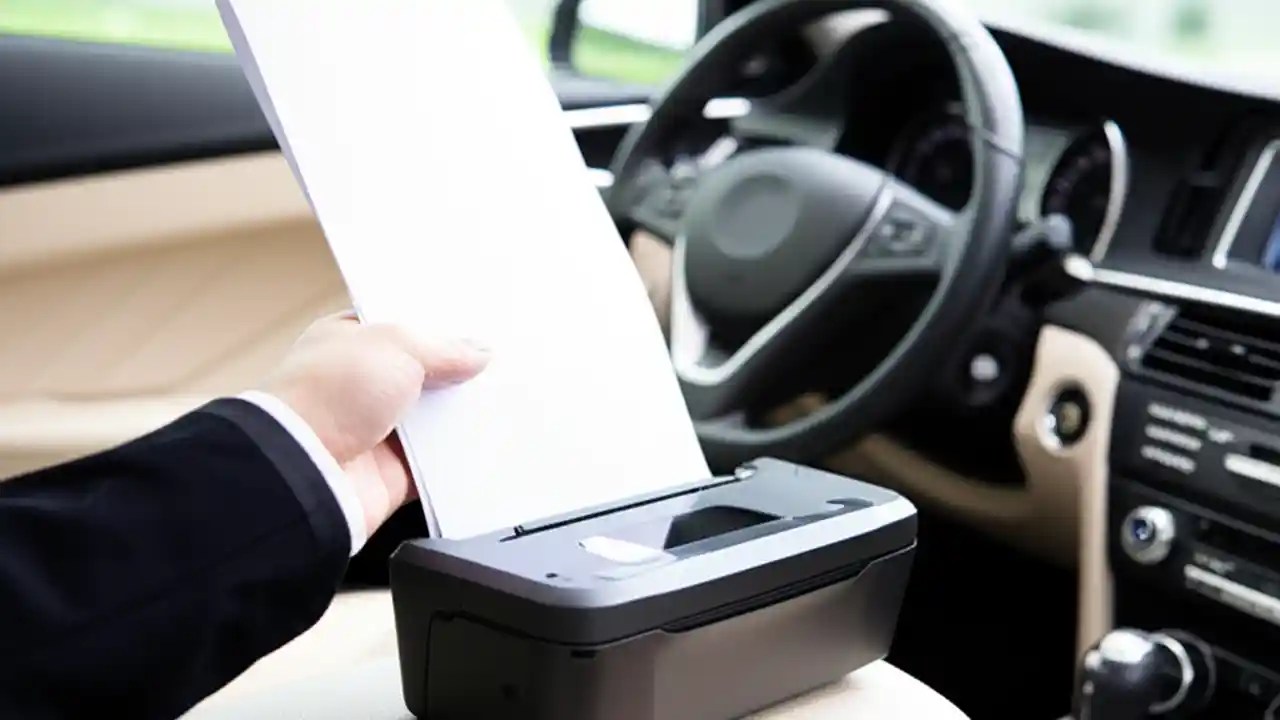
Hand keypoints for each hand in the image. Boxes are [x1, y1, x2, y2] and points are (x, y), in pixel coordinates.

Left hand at [259, 312, 489, 535]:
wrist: (304, 468)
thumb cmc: (329, 394)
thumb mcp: (396, 345)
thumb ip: (444, 348)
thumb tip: (478, 351)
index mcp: (350, 341)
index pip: (402, 326)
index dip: (439, 326)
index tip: (478, 324)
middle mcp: (361, 384)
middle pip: (423, 374)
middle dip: (457, 372)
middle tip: (499, 362)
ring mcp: (376, 428)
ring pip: (434, 419)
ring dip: (461, 415)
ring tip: (505, 399)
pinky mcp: (392, 470)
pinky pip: (436, 463)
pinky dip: (458, 457)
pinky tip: (488, 443)